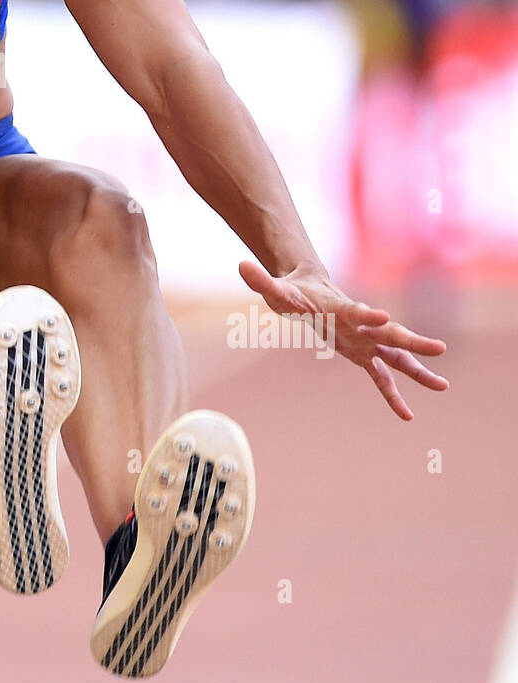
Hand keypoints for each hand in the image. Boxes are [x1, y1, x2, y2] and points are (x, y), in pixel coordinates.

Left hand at [238, 260, 448, 420]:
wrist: (310, 287)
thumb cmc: (293, 290)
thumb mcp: (276, 288)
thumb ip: (262, 280)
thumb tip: (240, 266)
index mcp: (340, 307)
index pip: (357, 311)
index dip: (369, 314)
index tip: (386, 317)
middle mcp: (360, 324)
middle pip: (389, 334)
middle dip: (413, 341)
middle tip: (439, 348)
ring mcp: (365, 341)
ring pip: (396, 357)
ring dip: (417, 371)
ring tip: (443, 387)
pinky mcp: (362, 355)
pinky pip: (381, 378)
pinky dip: (393, 396)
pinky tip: (408, 416)